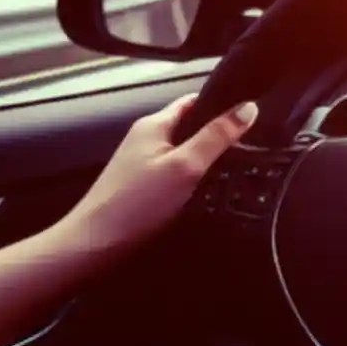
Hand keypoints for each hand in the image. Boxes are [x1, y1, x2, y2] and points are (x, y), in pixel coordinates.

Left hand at [54, 94, 256, 253]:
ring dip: (207, 159)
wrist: (94, 244)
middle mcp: (146, 139)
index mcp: (154, 124)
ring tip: (236, 169)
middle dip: (218, 135)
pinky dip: (195, 178)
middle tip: (252, 146)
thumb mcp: (185, 165)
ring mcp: (142, 164)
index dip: (222, 104)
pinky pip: (177, 173)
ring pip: (185, 152)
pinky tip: (208, 192)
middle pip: (191, 128)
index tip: (250, 114)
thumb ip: (217, 136)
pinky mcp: (143, 187)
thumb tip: (249, 108)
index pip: (194, 101)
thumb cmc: (136, 202)